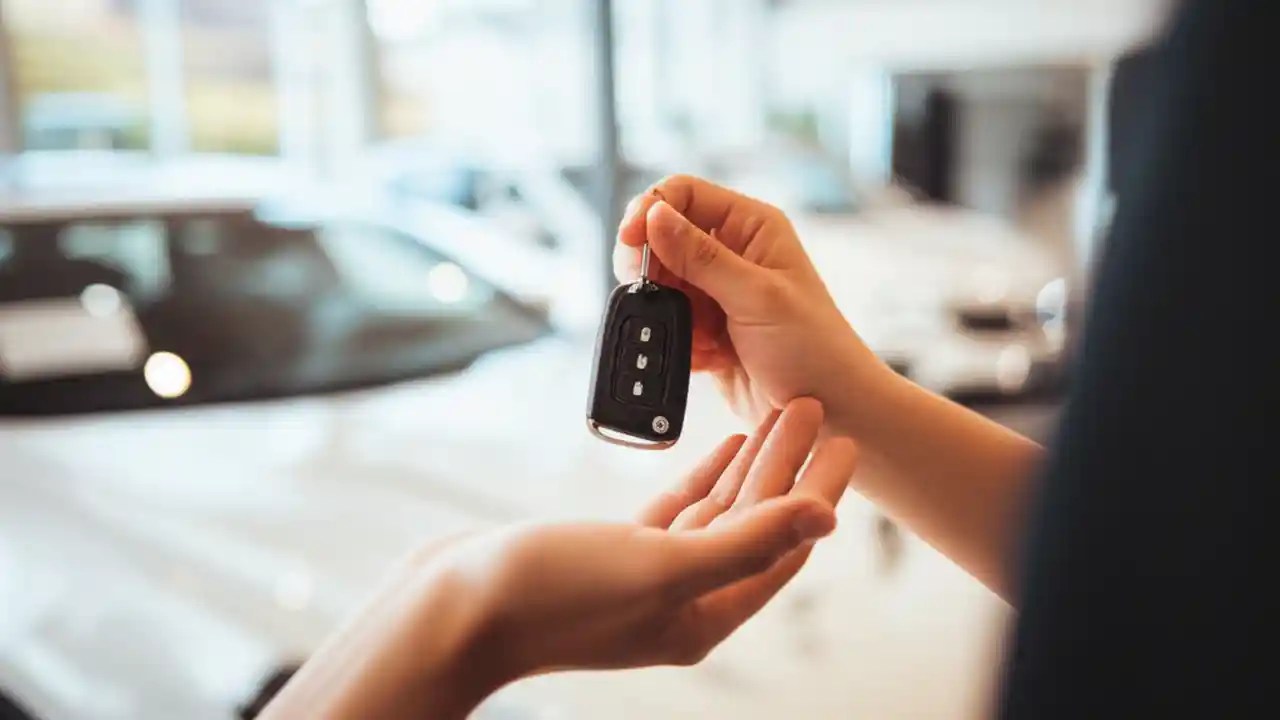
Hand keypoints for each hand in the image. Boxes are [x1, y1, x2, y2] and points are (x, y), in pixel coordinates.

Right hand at [262, 399, 856, 719]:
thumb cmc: (553, 595)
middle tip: (813, 404)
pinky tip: (723, 443)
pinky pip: (676, 509)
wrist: (455, 608)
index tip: (846, 440)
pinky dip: (703, 474)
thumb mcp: (660, 565)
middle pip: (755, 522)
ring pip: (718, 510)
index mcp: (706, 614)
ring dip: (750, 461)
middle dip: (788, 464)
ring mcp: (647, 576)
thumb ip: (746, 542)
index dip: (818, 492)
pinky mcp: (613, 551)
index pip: (783, 546)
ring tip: (779, 411)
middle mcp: (684, 599)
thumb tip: (827, 520)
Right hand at [615, 175, 891, 423]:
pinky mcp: (707, 330)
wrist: (833, 414)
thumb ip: (702, 257)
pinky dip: (678, 342)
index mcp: (751, 227)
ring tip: (697, 337)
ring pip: (661, 285)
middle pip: (661, 238)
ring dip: (667, 313)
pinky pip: (669, 324)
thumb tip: (654, 215)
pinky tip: (708, 358)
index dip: (651, 210)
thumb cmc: (815, 350)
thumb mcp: (757, 297)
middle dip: (652, 269)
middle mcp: (732, 253)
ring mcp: (717, 293)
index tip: (630, 241)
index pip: (684, 193)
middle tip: (649, 293)